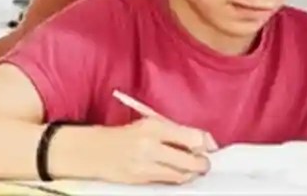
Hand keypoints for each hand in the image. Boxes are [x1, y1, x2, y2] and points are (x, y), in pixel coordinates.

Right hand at [85, 118, 218, 184]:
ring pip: (181, 176)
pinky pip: (167, 182)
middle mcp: (149, 146)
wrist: (96, 151)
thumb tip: (204, 142)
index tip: (210, 146)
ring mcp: (144, 165)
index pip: (191, 137)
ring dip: (190, 173)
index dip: (205, 144)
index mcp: (154, 126)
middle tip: (204, 163)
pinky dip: (176, 178)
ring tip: (191, 169)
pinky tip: (176, 172)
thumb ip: (176, 132)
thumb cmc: (126, 135)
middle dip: (201, 164)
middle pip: (189, 161)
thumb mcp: (150, 124)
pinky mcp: (140, 180)